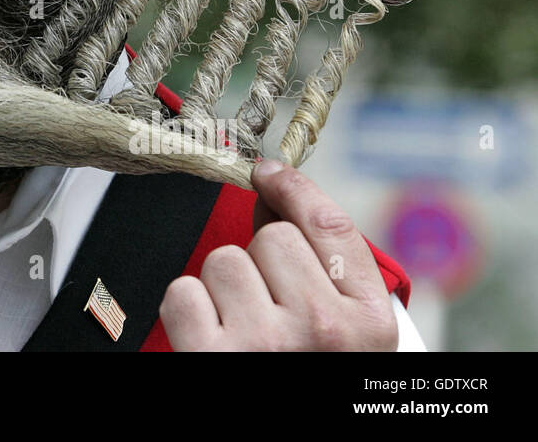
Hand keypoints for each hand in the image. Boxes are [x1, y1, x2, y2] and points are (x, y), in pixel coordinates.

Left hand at [159, 160, 398, 350]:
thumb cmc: (309, 381)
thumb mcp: (346, 342)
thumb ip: (324, 275)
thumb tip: (273, 206)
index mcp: (370, 326)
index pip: (331, 226)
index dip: (295, 188)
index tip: (270, 173)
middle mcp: (323, 331)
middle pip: (272, 239)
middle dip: (260, 263)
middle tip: (266, 309)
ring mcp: (265, 343)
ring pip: (224, 259)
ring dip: (222, 288)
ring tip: (240, 330)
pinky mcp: (210, 356)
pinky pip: (184, 291)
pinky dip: (188, 312)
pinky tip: (210, 340)